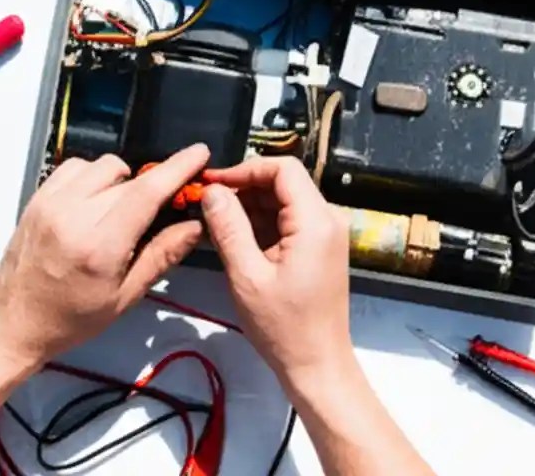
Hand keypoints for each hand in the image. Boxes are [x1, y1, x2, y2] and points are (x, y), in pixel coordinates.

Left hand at [0, 145, 210, 365]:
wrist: (13, 324)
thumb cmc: (72, 319)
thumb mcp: (124, 297)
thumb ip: (161, 256)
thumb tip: (196, 225)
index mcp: (99, 247)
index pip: (146, 193)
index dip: (177, 168)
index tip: (199, 153)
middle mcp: (73, 216)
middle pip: (129, 179)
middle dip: (153, 185)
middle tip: (161, 207)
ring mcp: (51, 203)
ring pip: (102, 166)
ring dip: (122, 179)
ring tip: (121, 208)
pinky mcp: (37, 198)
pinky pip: (75, 168)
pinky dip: (93, 177)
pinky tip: (95, 201)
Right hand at [201, 157, 354, 390]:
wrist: (317, 364)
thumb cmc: (283, 326)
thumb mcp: (247, 276)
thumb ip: (228, 228)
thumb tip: (213, 191)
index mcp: (316, 221)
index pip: (283, 169)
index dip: (245, 169)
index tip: (212, 183)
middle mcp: (327, 220)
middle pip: (284, 183)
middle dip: (244, 189)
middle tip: (207, 204)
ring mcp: (326, 236)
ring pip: (284, 202)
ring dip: (250, 208)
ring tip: (215, 224)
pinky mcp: (319, 250)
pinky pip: (289, 223)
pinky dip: (262, 225)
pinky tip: (235, 240)